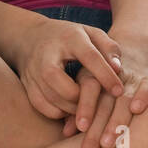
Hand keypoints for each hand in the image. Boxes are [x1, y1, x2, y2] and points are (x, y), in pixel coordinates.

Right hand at [4, 15, 126, 120]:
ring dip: (74, 109)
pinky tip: (70, 108)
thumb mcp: (91, 34)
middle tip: (99, 102)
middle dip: (85, 99)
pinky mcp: (27, 86)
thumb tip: (118, 69)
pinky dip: (59, 113)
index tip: (119, 91)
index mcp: (69, 38)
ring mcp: (34, 72)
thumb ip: (109, 48)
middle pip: (66, 87)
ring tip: (87, 106)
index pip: (90, 57)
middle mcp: (48, 55)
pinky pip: (43, 107)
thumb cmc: (69, 37)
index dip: (106, 75)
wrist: (30, 37)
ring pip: (54, 100)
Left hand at [62, 52, 147, 147]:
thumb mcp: (86, 87)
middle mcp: (110, 77)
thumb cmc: (103, 80)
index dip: (84, 109)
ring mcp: (130, 78)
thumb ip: (77, 110)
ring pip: (123, 100)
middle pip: (103, 104)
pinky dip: (143, 97)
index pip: (88, 90)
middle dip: (95, 131)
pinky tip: (137, 110)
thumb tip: (65, 133)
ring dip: (116, 122)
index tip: (78, 129)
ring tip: (107, 144)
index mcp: (92, 76)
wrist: (132, 50)